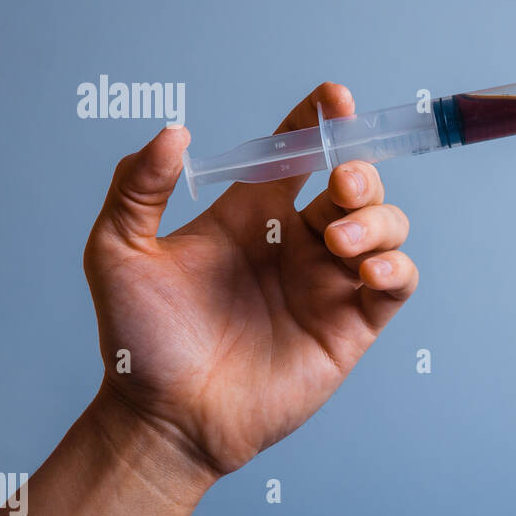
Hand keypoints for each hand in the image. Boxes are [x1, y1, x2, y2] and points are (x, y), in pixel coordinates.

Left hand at [82, 83, 416, 482]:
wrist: (164, 419)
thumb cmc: (138, 341)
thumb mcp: (116, 252)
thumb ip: (137, 188)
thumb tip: (174, 133)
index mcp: (252, 215)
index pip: (296, 152)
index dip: (319, 120)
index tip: (333, 96)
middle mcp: (297, 242)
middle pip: (356, 183)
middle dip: (361, 169)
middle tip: (340, 183)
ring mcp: (328, 283)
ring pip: (386, 225)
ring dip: (377, 220)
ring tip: (337, 244)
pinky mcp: (351, 327)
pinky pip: (398, 283)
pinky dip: (396, 266)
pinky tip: (365, 271)